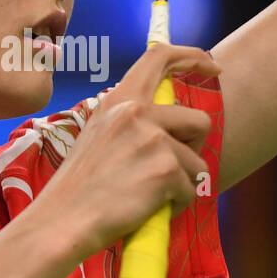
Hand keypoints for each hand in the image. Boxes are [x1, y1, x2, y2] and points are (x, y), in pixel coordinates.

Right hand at [35, 43, 221, 262]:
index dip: (193, 56)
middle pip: (199, 120)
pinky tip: (149, 209)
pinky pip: (192, 188)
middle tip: (170, 169)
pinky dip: (176, 204)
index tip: (213, 66)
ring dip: (182, 183)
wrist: (63, 221)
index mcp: (119, 100)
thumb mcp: (99, 135)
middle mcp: (136, 111)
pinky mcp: (166, 169)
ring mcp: (153, 139)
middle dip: (194, 148)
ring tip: (150, 196)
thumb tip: (170, 126)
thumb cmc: (79, 187)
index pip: (160, 57)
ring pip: (198, 161)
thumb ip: (131, 122)